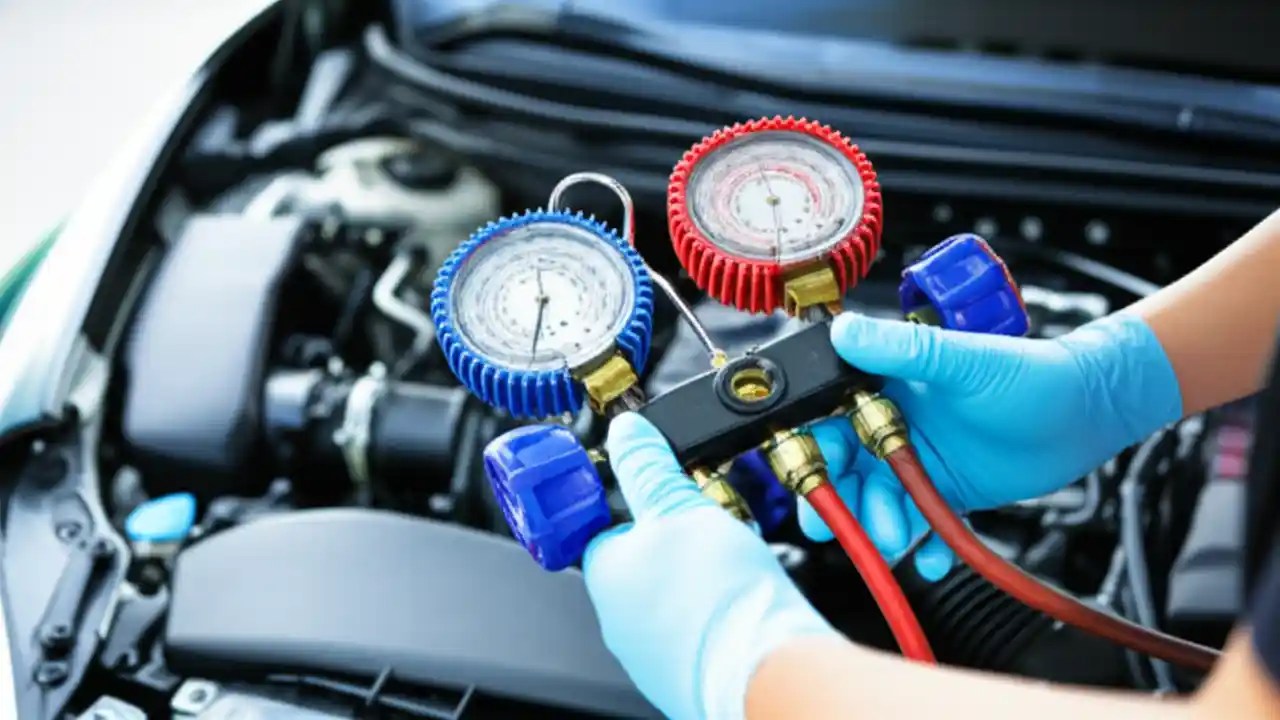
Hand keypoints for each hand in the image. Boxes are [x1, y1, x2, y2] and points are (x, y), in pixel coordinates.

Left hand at [584, 413, 834, 719]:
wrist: (764, 671)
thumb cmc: (721, 597)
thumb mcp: (683, 505)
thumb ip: (649, 467)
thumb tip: (626, 433)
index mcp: (604, 572)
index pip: (609, 524)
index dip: (645, 505)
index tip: (668, 498)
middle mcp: (618, 619)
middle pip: (643, 562)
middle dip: (679, 544)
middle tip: (712, 533)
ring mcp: (649, 653)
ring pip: (671, 598)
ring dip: (698, 581)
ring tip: (733, 570)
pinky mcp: (684, 675)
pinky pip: (694, 632)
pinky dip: (715, 616)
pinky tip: (740, 605)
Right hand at [801, 312, 1181, 579]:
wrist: (1087, 413)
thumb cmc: (1030, 375)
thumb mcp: (962, 360)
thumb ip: (901, 350)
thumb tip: (842, 331)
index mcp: (886, 386)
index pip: (829, 418)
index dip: (815, 448)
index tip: (813, 475)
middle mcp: (894, 424)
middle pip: (845, 469)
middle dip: (838, 501)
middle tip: (839, 528)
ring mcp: (919, 461)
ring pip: (879, 501)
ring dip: (881, 524)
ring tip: (900, 538)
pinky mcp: (946, 492)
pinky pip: (921, 524)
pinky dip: (923, 547)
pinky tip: (929, 559)